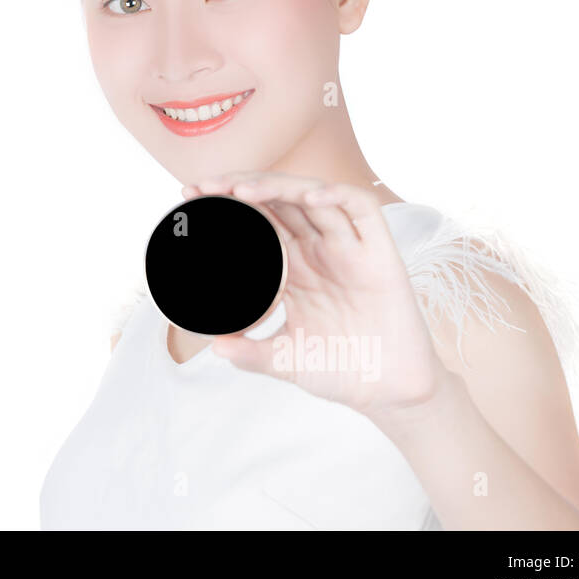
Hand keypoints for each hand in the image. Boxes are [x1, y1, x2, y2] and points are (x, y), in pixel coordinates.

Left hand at [181, 171, 449, 419]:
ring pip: (313, 196)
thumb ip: (251, 354)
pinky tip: (310, 197)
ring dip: (277, 186)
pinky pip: (362, 210)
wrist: (389, 393)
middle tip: (203, 186)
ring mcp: (350, 248)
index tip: (190, 197)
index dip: (228, 202)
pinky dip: (337, 195)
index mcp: (296, 265)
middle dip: (240, 185)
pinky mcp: (381, 254)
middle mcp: (320, 249)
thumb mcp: (286, 360)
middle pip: (279, 199)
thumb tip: (215, 347)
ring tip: (240, 190)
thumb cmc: (342, 369)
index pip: (259, 218)